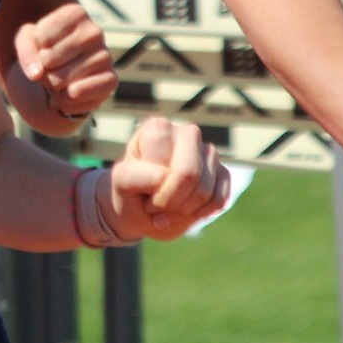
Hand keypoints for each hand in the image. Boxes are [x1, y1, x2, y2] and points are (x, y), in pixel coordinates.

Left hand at [15, 3, 115, 121]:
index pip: (41, 36)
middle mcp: (94, 31)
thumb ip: (26, 50)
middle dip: (42, 69)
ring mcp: (106, 55)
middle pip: (48, 59)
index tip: (44, 46)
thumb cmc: (45, 50)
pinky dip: (64, 98)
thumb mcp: (27, 41)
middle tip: (51, 67)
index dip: (36, 48)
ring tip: (59, 78)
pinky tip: (69, 91)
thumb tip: (37, 74)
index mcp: (76, 13)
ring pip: (59, 80)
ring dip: (51, 85)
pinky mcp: (111, 80)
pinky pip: (77, 93)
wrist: (64, 75)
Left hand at [103, 117, 228, 241]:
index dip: (158, 191)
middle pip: (191, 174)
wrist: (141, 210)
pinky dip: (201, 213)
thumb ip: (134, 177)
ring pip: (206, 190)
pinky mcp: (222, 172)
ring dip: (184, 211)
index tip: (143, 196)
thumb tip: (164, 176)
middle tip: (155, 208)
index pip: (167, 164)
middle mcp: (187, 134)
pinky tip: (185, 211)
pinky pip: (220, 199)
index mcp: (159, 129)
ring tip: (166, 211)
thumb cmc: (130, 191)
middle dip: (173, 202)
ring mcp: (208, 152)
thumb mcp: (120, 184)